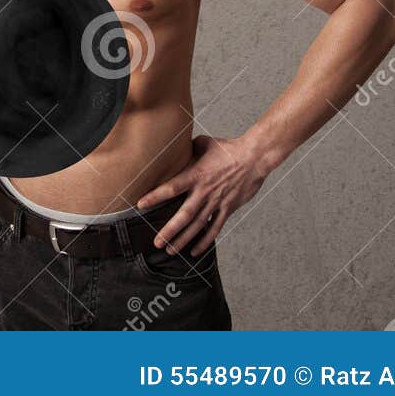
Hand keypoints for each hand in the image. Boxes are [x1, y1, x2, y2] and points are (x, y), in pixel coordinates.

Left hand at [138, 134, 271, 255]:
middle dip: (170, 230)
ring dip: (184, 239)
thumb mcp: (203, 144)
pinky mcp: (228, 209)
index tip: (140, 205)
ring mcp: (217, 202)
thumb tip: (176, 148)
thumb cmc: (229, 149)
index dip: (155, 196)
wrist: (254, 158)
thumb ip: (188, 149)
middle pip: (184, 215)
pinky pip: (215, 228)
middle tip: (157, 242)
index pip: (171, 188)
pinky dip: (205, 241)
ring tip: (170, 250)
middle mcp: (204, 192)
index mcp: (196, 175)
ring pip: (198, 225)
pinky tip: (195, 251)